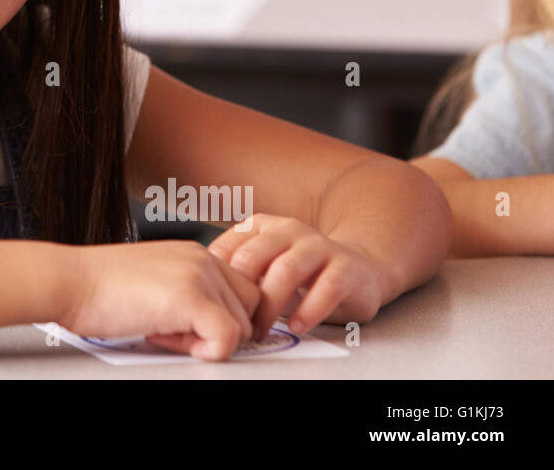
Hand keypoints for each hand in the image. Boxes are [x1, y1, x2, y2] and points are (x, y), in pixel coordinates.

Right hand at [62, 239, 260, 361]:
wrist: (67, 281)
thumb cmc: (97, 287)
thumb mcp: (153, 278)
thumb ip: (186, 289)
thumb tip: (211, 322)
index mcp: (194, 253)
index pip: (243, 289)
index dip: (222, 316)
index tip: (190, 326)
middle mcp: (202, 258)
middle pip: (250, 307)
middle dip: (220, 329)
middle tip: (173, 332)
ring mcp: (198, 276)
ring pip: (241, 326)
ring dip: (206, 340)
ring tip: (162, 331)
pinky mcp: (190, 299)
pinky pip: (227, 339)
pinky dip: (203, 351)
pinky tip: (165, 338)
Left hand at [207, 213, 384, 340]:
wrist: (358, 269)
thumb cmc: (300, 272)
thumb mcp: (264, 265)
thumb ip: (237, 271)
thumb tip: (198, 291)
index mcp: (262, 226)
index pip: (227, 247)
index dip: (216, 281)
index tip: (213, 306)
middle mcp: (288, 230)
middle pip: (253, 258)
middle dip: (241, 296)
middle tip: (237, 324)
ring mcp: (318, 246)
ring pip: (286, 270)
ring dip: (270, 306)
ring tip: (262, 330)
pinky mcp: (345, 267)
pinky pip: (326, 287)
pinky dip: (309, 309)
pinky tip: (296, 325)